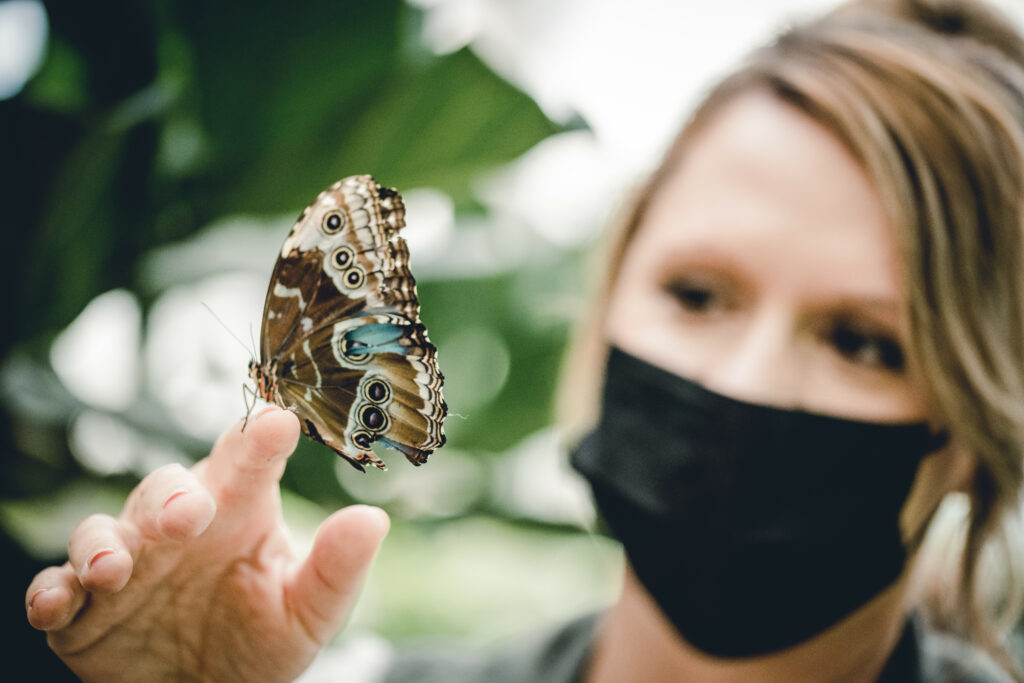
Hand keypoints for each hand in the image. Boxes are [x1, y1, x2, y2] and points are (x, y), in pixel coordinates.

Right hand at [25, 406, 389, 681]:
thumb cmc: (260, 639)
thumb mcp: (306, 611)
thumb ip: (336, 569)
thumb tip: (372, 520)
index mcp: (238, 512)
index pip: (247, 462)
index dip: (259, 439)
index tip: (279, 421)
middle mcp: (178, 526)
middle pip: (167, 487)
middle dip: (173, 497)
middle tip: (189, 516)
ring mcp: (128, 562)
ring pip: (101, 529)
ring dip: (104, 544)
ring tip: (116, 569)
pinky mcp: (83, 607)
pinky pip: (57, 587)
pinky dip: (52, 591)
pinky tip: (59, 602)